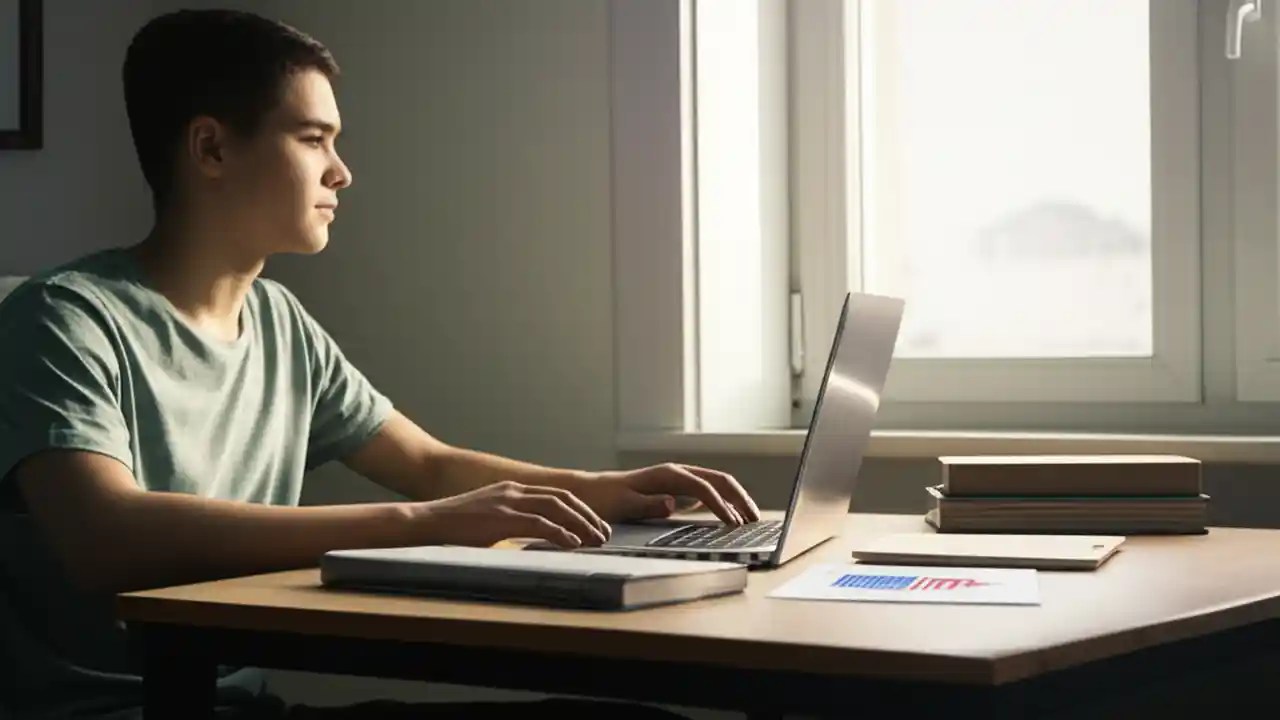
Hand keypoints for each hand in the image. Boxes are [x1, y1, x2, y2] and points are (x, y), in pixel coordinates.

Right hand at [416, 481, 610, 547]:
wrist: (429, 520)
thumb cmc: (456, 525)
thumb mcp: (490, 518)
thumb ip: (513, 522)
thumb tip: (535, 538)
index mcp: (513, 489)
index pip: (557, 495)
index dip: (581, 509)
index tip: (595, 524)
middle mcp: (514, 491)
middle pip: (564, 498)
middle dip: (588, 516)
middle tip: (603, 533)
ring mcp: (508, 502)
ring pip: (557, 508)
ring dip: (581, 525)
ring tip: (595, 540)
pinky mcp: (501, 518)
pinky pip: (539, 523)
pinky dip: (560, 533)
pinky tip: (573, 543)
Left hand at [572, 463, 760, 524]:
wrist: (592, 492)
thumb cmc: (605, 499)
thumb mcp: (622, 503)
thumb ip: (647, 504)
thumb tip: (673, 503)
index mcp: (667, 474)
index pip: (703, 487)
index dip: (720, 505)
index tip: (733, 524)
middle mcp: (677, 473)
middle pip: (719, 480)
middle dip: (740, 498)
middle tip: (755, 520)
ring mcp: (679, 480)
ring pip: (718, 484)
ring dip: (736, 499)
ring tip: (751, 520)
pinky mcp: (678, 490)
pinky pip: (708, 493)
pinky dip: (724, 503)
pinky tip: (732, 517)